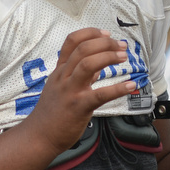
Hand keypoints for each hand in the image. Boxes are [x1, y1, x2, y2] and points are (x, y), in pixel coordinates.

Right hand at [27, 28, 139, 153]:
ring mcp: (70, 91)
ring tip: (124, 58)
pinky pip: (100, 95)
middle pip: (83, 49)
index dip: (91, 33)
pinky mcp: (79, 107)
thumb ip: (78, 75)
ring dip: (109, 57)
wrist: (39, 136)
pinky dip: (118, 89)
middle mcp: (63, 77)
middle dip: (105, 43)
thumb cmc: (51, 113)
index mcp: (59, 71)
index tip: (107, 34)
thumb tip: (99, 65)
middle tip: (121, 47)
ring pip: (88, 65)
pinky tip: (130, 86)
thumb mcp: (60, 88)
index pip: (72, 41)